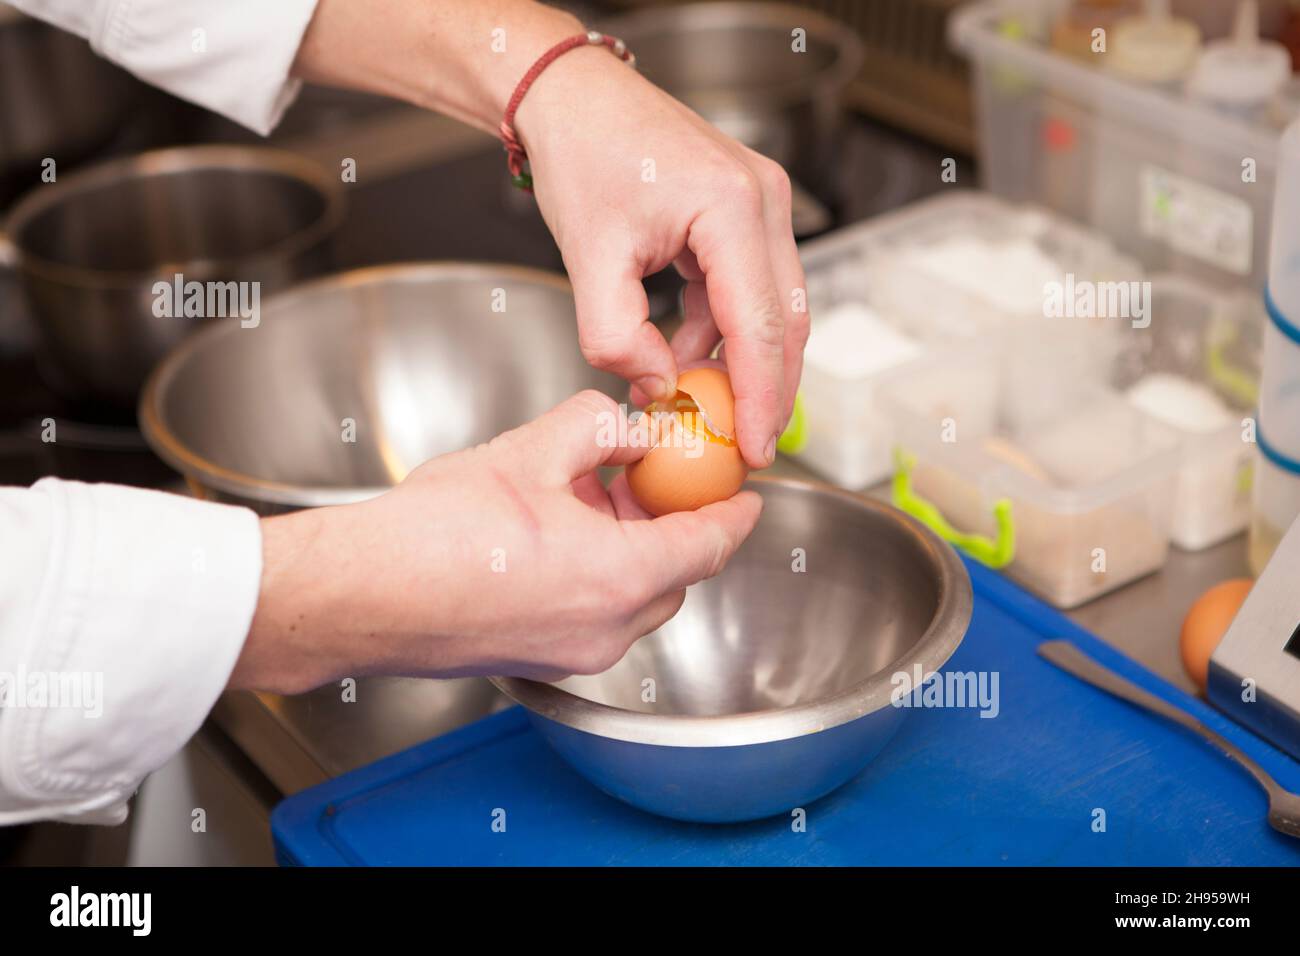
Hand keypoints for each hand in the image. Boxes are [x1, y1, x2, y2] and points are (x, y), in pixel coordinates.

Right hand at [231, 391, 761, 693]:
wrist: (363, 593)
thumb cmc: (434, 534)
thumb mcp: (530, 450)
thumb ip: (598, 428)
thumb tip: (630, 428)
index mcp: (619, 578)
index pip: (708, 546)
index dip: (733, 514)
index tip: (748, 496)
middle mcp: (606, 629)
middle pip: (675, 576)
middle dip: (675, 526)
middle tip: (655, 478)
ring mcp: (571, 653)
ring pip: (634, 598)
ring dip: (632, 549)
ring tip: (591, 496)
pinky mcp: (539, 659)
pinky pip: (595, 614)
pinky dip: (598, 574)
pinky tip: (556, 533)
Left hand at [294, 0, 807, 469]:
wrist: (574, 100)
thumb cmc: (582, 156)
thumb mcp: (589, 259)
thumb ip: (620, 337)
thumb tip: (660, 388)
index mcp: (732, 208)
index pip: (761, 326)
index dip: (762, 398)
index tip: (755, 450)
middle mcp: (763, 201)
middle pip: (786, 321)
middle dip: (769, 391)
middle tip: (745, 446)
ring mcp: (762, 203)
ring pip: (775, 308)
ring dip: (743, 362)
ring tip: (701, 403)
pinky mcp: (746, 212)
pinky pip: (750, 287)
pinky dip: (725, 330)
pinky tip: (687, 353)